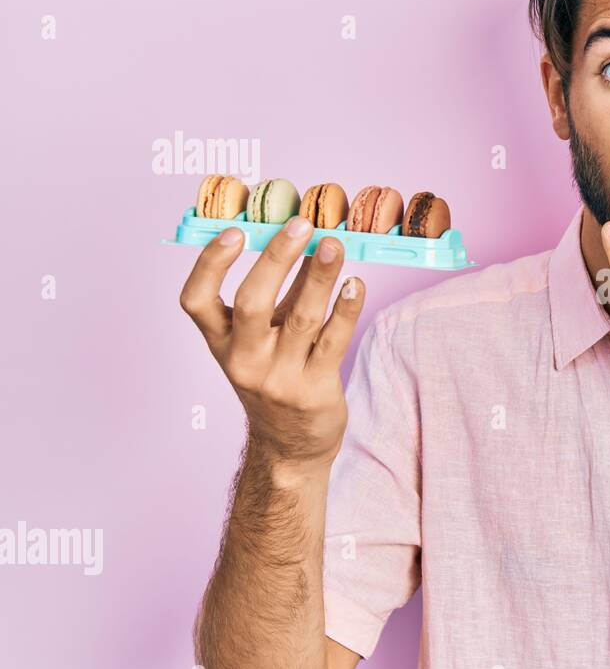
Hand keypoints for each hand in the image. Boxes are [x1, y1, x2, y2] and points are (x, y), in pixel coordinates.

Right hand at [179, 216, 366, 468]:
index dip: (210, 264)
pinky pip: (333, 342)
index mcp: (221, 342)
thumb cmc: (276, 375)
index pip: (196, 301)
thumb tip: (305, 236)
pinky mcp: (314, 390)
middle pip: (252, 303)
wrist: (291, 444)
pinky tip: (354, 284)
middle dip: (276, 258)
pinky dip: (346, 310)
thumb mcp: (265, 337)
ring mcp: (279, 378)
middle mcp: (244, 360)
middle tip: (300, 224)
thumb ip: (282, 291)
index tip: (234, 231)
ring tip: (335, 243)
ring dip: (320, 276)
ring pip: (301, 319)